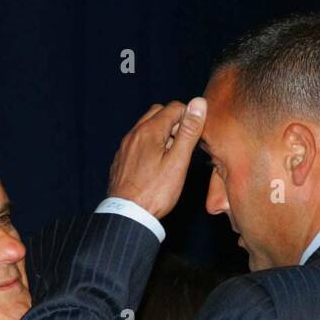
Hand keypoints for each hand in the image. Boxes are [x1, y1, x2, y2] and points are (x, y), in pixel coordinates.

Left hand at [107, 98, 206, 219]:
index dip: (188, 118)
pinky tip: (154, 166)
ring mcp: (125, 147)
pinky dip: (148, 146)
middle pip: (158, 113)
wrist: (127, 215)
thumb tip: (199, 103)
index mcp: (150, 130)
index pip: (174, 108)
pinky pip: (136, 143)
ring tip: (169, 158)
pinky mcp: (121, 160)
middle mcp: (134, 134)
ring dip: (160, 134)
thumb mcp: (178, 162)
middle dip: (173, 123)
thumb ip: (188, 132)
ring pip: (146, 128)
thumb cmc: (155, 192)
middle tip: (182, 145)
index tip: (193, 137)